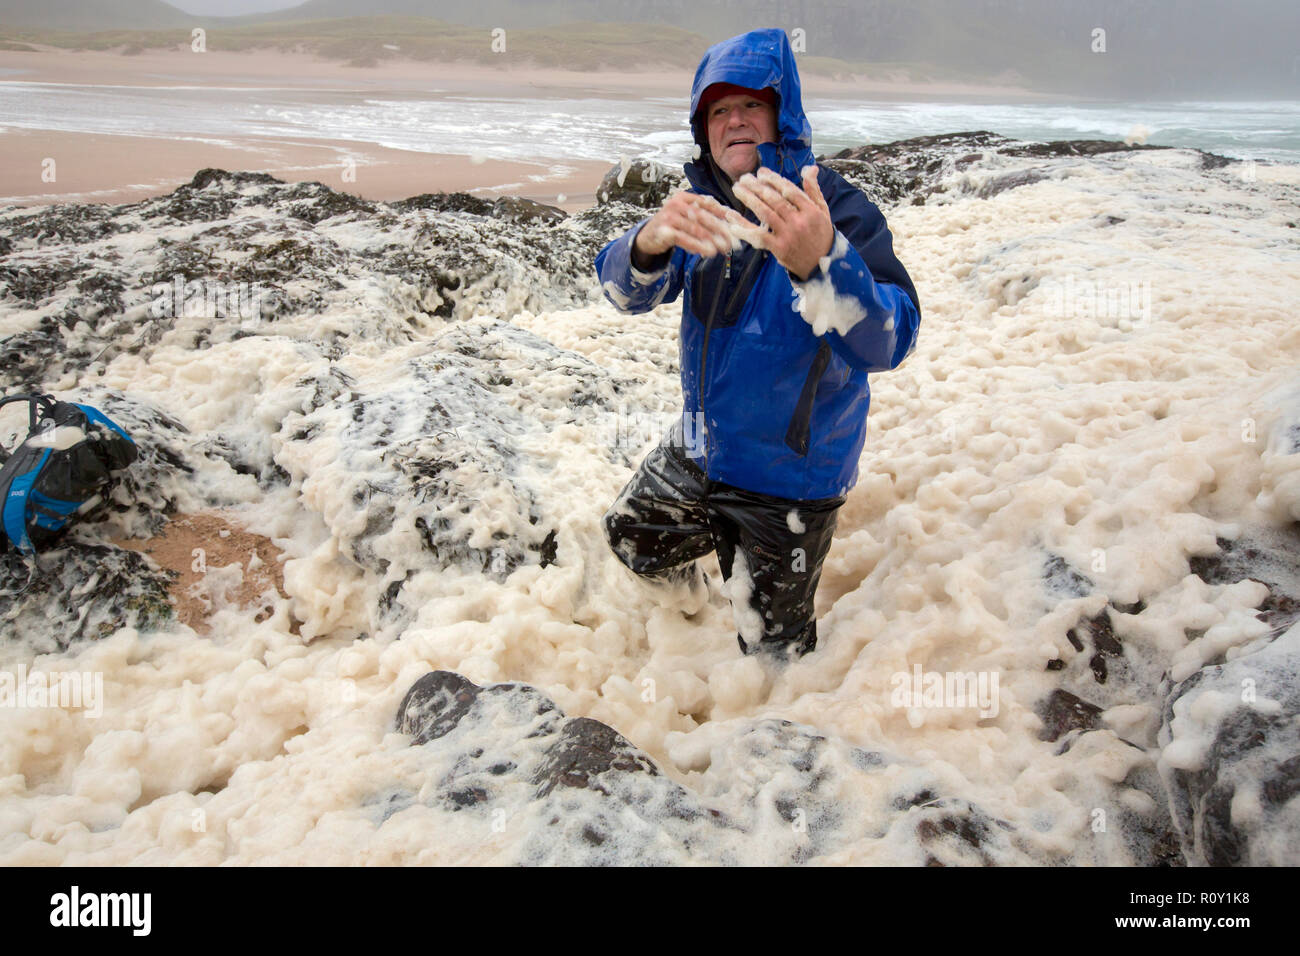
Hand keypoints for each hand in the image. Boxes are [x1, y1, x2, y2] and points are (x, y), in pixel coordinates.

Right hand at [634, 190, 735, 259]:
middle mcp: (676, 204)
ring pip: (695, 229)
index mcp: (684, 197)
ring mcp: (669, 217)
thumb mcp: (685, 216)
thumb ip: (702, 216)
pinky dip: (697, 246)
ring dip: (711, 240)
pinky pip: (684, 239)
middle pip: (703, 216)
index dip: (722, 212)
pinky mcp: (664, 231)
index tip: (736, 221)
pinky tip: (707, 252)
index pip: (707, 203)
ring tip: (722, 249)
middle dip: (720, 229)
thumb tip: (728, 224)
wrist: (648, 236)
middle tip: (732, 241)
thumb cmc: (671, 226)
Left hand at [730, 165, 834, 280]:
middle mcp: (799, 222)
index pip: (789, 190)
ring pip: (765, 214)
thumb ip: (813, 189)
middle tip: (743, 178)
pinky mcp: (779, 249)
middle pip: (774, 200)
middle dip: (757, 186)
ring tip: (737, 189)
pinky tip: (733, 221)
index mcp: (811, 211)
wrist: (821, 264)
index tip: (760, 172)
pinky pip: (759, 236)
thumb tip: (811, 168)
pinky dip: (745, 229)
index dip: (773, 180)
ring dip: (749, 200)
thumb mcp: (822, 211)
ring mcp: (788, 236)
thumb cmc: (820, 235)